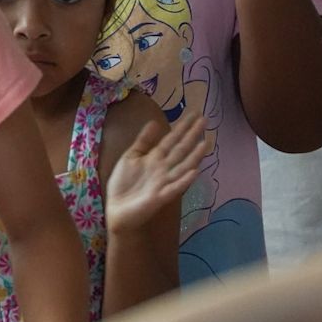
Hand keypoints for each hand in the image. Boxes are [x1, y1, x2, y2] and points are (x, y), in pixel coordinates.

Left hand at [105, 112, 206, 234]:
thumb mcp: (130, 157)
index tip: (195, 114)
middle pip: (180, 149)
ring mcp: (164, 182)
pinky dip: (184, 180)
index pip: (172, 139)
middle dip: (192, 135)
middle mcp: (163, 168)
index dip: (182, 126)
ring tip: (206, 143)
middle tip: (205, 120)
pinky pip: (175, 187)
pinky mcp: (161, 196)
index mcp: (155, 157)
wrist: (116, 208)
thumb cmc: (123, 183)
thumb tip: (155, 121)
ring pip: (183, 166)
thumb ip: (143, 141)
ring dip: (194, 156)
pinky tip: (194, 172)